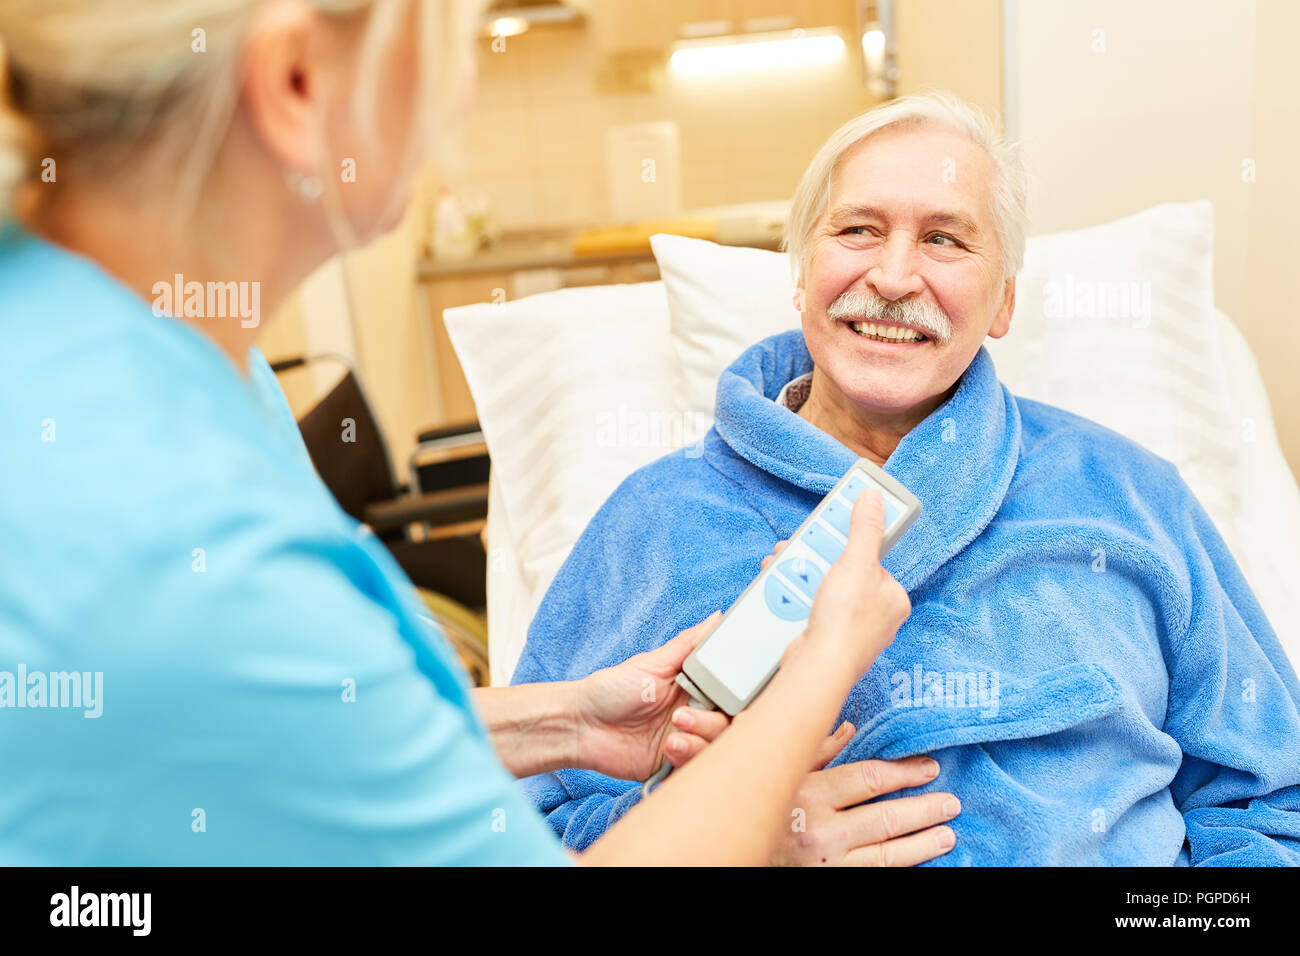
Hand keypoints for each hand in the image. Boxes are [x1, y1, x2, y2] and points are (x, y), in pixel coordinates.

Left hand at [572, 615, 731, 780]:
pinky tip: (667, 749)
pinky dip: (687, 757)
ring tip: (672, 735)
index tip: (730, 698)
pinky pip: (696, 767)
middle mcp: (696, 715)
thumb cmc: (612, 689)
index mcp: (696, 689)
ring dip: (698, 740)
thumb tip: (717, 617)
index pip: (731, 695)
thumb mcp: (652, 663)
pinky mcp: (675, 765)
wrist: (582, 724)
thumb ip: (689, 645)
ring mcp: (687, 741)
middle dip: (713, 722)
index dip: (737, 698)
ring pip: (716, 747)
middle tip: (682, 715)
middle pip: (730, 724)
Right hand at [771, 727, 959, 865]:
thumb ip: (815, 752)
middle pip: (886, 818)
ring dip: (922, 843)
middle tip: (949, 802)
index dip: (905, 773)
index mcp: (808, 792)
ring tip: (947, 834)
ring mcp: (827, 863)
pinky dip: (900, 866)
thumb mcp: (781, 772)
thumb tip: (849, 730)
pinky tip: (920, 860)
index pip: (870, 779)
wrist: (731, 849)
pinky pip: (874, 874)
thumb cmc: (756, 807)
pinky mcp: (830, 880)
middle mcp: (820, 830)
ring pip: (887, 855)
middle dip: (924, 809)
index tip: (928, 768)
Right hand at [786, 490, 910, 680]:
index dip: (846, 543)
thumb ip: (865, 529)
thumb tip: (873, 498)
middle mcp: (875, 616)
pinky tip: (781, 591)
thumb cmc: (846, 622)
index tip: (827, 531)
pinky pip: (808, 608)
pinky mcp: (824, 639)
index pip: (870, 559)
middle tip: (796, 549)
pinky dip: (793, 598)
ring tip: (784, 567)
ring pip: (821, 590)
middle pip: (841, 572)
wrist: (817, 667)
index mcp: (893, 598)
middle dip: (815, 559)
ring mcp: (848, 630)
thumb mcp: (857, 562)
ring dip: (800, 576)